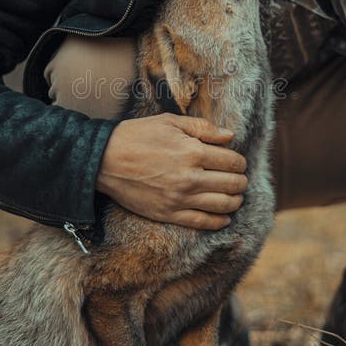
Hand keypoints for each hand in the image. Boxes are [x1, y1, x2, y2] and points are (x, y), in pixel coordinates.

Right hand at [95, 113, 247, 229]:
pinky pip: (203, 222)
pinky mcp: (169, 214)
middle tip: (238, 179)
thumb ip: (203, 128)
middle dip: (240, 181)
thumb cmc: (137, 136)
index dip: (240, 162)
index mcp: (193, 151)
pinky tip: (224, 217)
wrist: (104, 160)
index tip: (237, 162)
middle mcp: (191, 177)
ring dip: (235, 201)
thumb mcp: (170, 122)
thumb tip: (230, 136)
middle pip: (233, 184)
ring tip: (234, 196)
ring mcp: (180, 199)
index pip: (233, 161)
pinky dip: (220, 221)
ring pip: (223, 205)